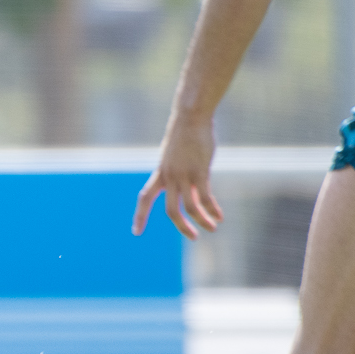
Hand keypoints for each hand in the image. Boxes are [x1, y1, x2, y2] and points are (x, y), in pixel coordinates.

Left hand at [132, 115, 223, 238]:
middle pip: (170, 210)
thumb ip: (181, 176)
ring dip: (201, 221)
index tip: (135, 232)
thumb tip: (191, 194)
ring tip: (212, 228)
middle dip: (181, 226)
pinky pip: (205, 197)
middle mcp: (169, 176)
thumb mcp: (176, 157)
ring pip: (189, 207)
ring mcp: (184, 174)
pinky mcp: (199, 171)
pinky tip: (219, 216)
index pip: (145, 198)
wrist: (191, 116)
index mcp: (160, 173)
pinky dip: (212, 209)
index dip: (140, 216)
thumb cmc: (185, 135)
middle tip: (193, 237)